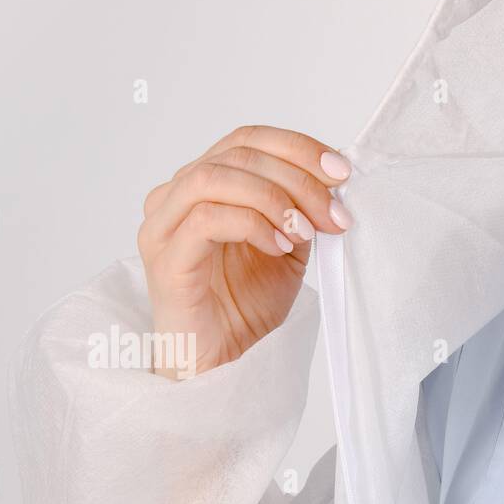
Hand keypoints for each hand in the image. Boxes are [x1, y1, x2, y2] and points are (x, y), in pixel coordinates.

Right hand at [137, 125, 351, 378]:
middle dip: (297, 178)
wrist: (222, 363)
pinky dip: (252, 225)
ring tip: (304, 230)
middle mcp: (173, 199)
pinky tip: (280, 247)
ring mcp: (163, 227)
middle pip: (236, 155)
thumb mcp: (288, 245)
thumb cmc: (244, 308)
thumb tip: (334, 181)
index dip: (297, 148)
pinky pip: (207, 219)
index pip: (246, 140)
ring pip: (215, 177)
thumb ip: (300, 209)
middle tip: (333, 212)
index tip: (340, 172)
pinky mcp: (166, 259)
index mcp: (201, 187)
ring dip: (273, 197)